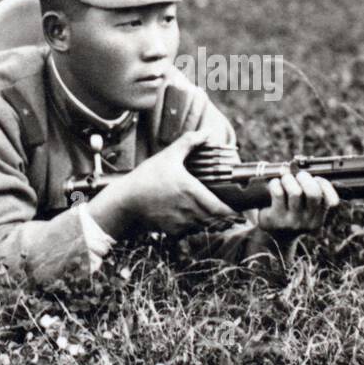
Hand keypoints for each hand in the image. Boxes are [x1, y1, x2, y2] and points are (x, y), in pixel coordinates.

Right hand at [86, 130, 234, 235]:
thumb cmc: (147, 178)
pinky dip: (195, 228)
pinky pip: (190, 232)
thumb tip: (208, 132)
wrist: (125, 202)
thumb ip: (189, 142)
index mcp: (192, 191)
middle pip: (216, 221)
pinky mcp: (172, 231)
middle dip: (225, 219)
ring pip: (204, 228)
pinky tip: (194, 220)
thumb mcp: (168, 155)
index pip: (220, 209)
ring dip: (211, 224)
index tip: (238, 212)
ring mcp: (180, 223)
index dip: (232, 213)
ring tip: (216, 218)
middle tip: (231, 215)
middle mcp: (189, 210)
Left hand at [256, 170, 338, 239]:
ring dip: (289, 179)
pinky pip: (278, 193)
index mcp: (319, 218)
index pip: (331, 200)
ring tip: (285, 179)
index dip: (324, 185)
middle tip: (299, 176)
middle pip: (313, 193)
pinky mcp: (276, 218)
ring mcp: (291, 221)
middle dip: (306, 178)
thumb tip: (298, 165)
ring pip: (295, 192)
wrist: (273, 235)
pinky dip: (276, 183)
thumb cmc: (292, 214)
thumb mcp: (305, 208)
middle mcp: (307, 221)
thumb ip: (311, 191)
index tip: (316, 180)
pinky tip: (275, 184)